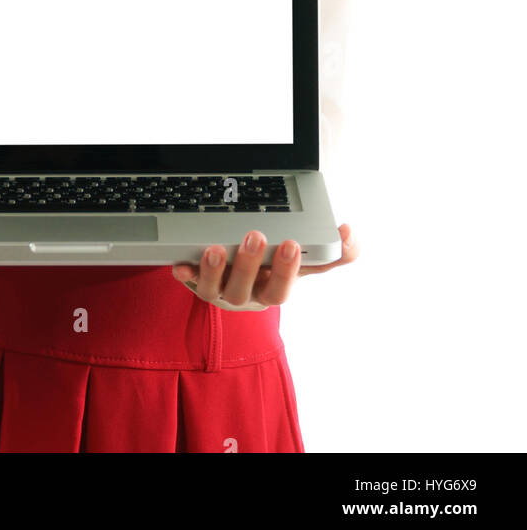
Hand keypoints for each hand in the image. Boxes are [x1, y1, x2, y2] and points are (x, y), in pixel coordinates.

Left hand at [172, 223, 358, 310]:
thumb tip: (350, 234)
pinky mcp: (198, 283)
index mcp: (276, 288)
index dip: (289, 268)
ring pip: (218, 289)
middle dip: (253, 264)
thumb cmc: (274, 267)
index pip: (286, 284)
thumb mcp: (304, 260)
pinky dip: (185, 273)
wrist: (240, 278)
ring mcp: (223, 291)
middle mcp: (250, 294)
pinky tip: (179, 263)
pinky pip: (189, 282)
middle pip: (250, 289)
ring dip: (216, 269)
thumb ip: (332, 252)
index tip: (292, 243)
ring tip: (216, 247)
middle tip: (255, 234)